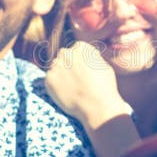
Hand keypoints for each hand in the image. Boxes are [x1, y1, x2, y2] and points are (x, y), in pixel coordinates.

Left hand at [45, 42, 137, 156]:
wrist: (99, 108)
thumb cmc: (107, 91)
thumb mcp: (104, 69)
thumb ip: (93, 60)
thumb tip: (86, 59)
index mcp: (84, 48)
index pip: (76, 49)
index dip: (79, 63)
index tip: (84, 75)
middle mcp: (69, 52)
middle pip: (63, 56)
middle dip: (68, 68)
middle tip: (78, 85)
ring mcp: (57, 65)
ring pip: (55, 68)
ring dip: (60, 77)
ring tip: (73, 93)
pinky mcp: (49, 79)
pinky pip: (48, 81)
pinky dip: (54, 88)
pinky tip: (66, 97)